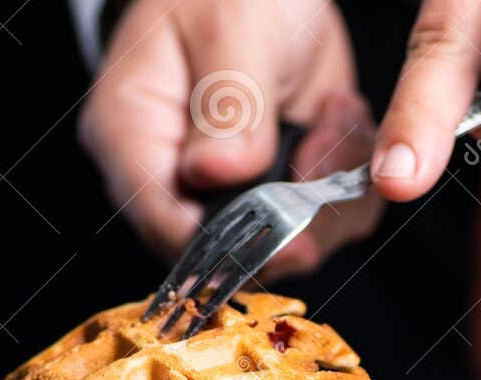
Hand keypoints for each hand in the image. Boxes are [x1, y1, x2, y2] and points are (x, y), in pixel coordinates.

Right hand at [78, 0, 383, 279]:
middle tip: (327, 148)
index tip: (292, 237)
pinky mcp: (273, 187)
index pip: (165, 225)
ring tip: (333, 115)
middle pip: (230, 251)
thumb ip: (229, 105)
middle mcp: (174, 174)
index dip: (229, 246)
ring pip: (284, 244)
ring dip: (330, 195)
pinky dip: (348, 183)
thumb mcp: (231, 27)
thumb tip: (216, 172)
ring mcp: (227, 187)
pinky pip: (320, 221)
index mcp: (132, 135)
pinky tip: (339, 120)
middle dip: (296, 218)